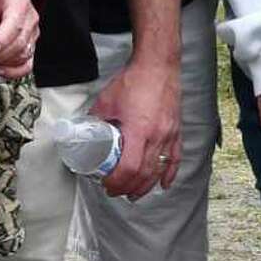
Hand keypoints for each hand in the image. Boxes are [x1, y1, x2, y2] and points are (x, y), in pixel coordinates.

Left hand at [92, 51, 180, 198]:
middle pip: (144, 174)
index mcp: (138, 130)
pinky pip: (175, 158)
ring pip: (159, 170)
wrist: (158, 65)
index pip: (129, 168)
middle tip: (114, 192)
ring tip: (133, 194)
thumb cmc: (133, 80)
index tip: (106, 184)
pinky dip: (169, 174)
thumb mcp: (106, 101)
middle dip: (127, 188)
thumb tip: (84, 133)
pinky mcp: (176, 131)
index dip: (116, 182)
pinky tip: (163, 184)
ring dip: (145, 186)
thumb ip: (96, 120)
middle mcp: (156, 136)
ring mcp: (168, 135)